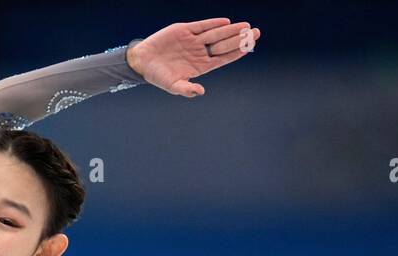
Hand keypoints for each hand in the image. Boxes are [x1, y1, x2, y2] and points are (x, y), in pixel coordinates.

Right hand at [127, 17, 260, 96]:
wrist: (141, 61)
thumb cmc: (158, 76)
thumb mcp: (172, 85)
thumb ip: (186, 89)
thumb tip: (200, 92)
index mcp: (200, 66)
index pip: (223, 58)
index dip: (237, 52)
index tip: (250, 47)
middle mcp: (200, 52)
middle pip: (223, 44)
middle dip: (239, 39)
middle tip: (255, 33)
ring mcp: (193, 40)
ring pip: (215, 34)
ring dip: (231, 30)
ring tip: (246, 26)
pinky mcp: (185, 30)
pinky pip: (202, 26)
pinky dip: (213, 23)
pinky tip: (226, 22)